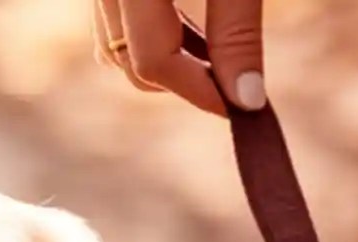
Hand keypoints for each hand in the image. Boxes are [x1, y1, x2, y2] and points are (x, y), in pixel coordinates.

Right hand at [93, 0, 264, 115]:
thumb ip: (237, 31)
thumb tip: (246, 100)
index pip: (152, 61)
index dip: (199, 91)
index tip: (244, 107)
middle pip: (125, 59)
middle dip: (179, 79)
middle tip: (233, 78)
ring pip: (112, 44)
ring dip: (160, 58)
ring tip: (212, 52)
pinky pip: (111, 19)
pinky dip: (145, 33)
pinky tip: (184, 25)